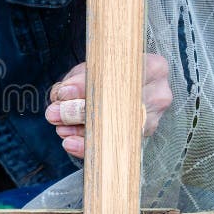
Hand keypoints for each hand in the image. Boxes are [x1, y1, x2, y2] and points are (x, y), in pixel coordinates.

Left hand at [44, 54, 172, 158]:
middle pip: (117, 105)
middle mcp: (158, 95)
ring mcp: (153, 119)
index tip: (63, 94)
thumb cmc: (111, 75)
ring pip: (115, 128)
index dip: (88, 86)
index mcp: (152, 67)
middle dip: (79, 111)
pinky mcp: (141, 138)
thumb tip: (63, 95)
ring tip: (60, 128)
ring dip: (82, 131)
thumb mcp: (95, 68)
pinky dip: (90, 146)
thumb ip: (80, 79)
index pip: (119, 76)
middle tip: (54, 113)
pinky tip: (72, 143)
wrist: (130, 89)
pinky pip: (114, 146)